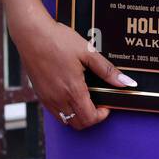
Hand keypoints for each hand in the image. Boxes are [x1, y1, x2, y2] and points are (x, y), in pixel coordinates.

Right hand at [13, 15, 136, 130]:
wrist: (31, 34)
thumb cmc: (58, 40)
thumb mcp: (87, 52)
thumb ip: (107, 70)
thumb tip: (126, 82)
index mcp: (72, 90)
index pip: (89, 118)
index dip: (102, 115)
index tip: (107, 104)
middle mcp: (58, 99)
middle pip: (78, 124)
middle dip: (92, 117)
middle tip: (98, 102)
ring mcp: (47, 98)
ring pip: (65, 120)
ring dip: (78, 115)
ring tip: (86, 97)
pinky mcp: (40, 94)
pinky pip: (55, 112)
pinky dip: (66, 110)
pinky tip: (71, 93)